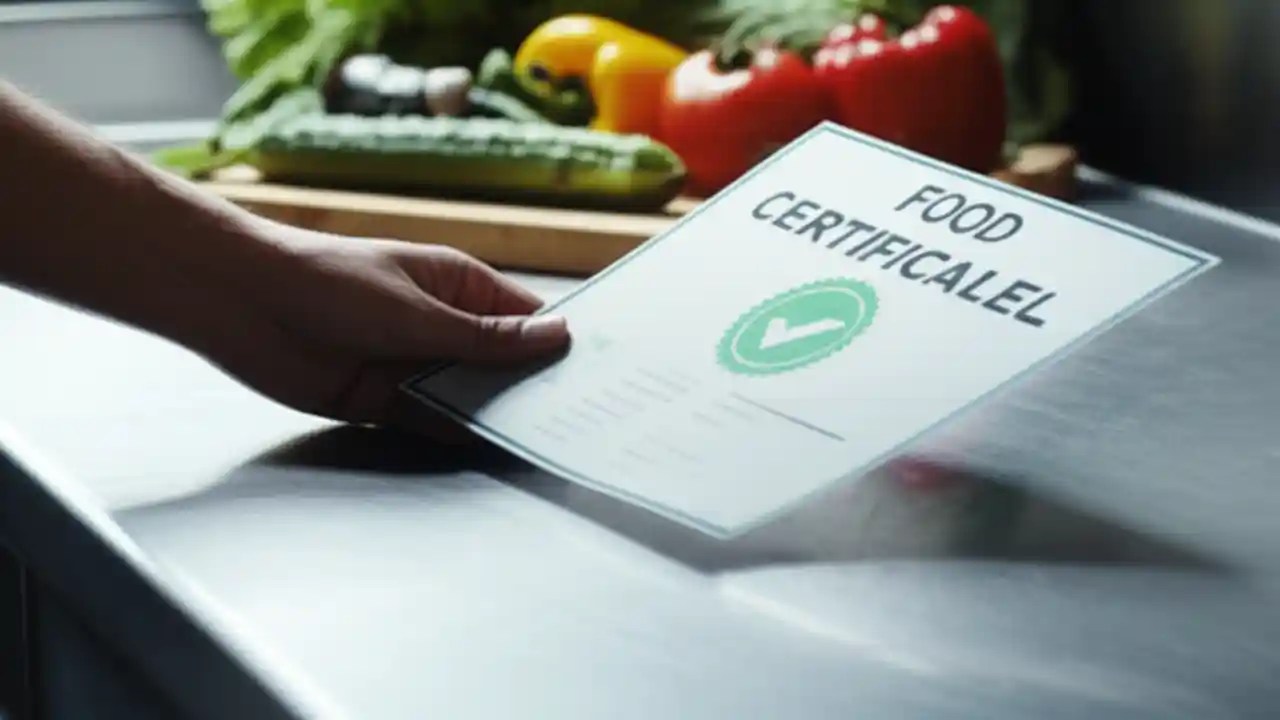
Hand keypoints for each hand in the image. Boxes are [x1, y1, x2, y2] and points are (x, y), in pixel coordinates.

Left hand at [193, 221, 569, 426]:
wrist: (242, 307)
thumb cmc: (330, 284)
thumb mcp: (417, 312)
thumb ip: (486, 338)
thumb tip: (558, 337)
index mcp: (458, 286)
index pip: (524, 319)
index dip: (560, 346)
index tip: (600, 375)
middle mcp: (443, 326)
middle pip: (503, 363)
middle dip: (534, 387)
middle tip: (582, 420)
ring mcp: (416, 365)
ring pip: (471, 395)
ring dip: (498, 414)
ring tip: (547, 440)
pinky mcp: (387, 401)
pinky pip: (435, 420)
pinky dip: (459, 432)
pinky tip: (492, 449)